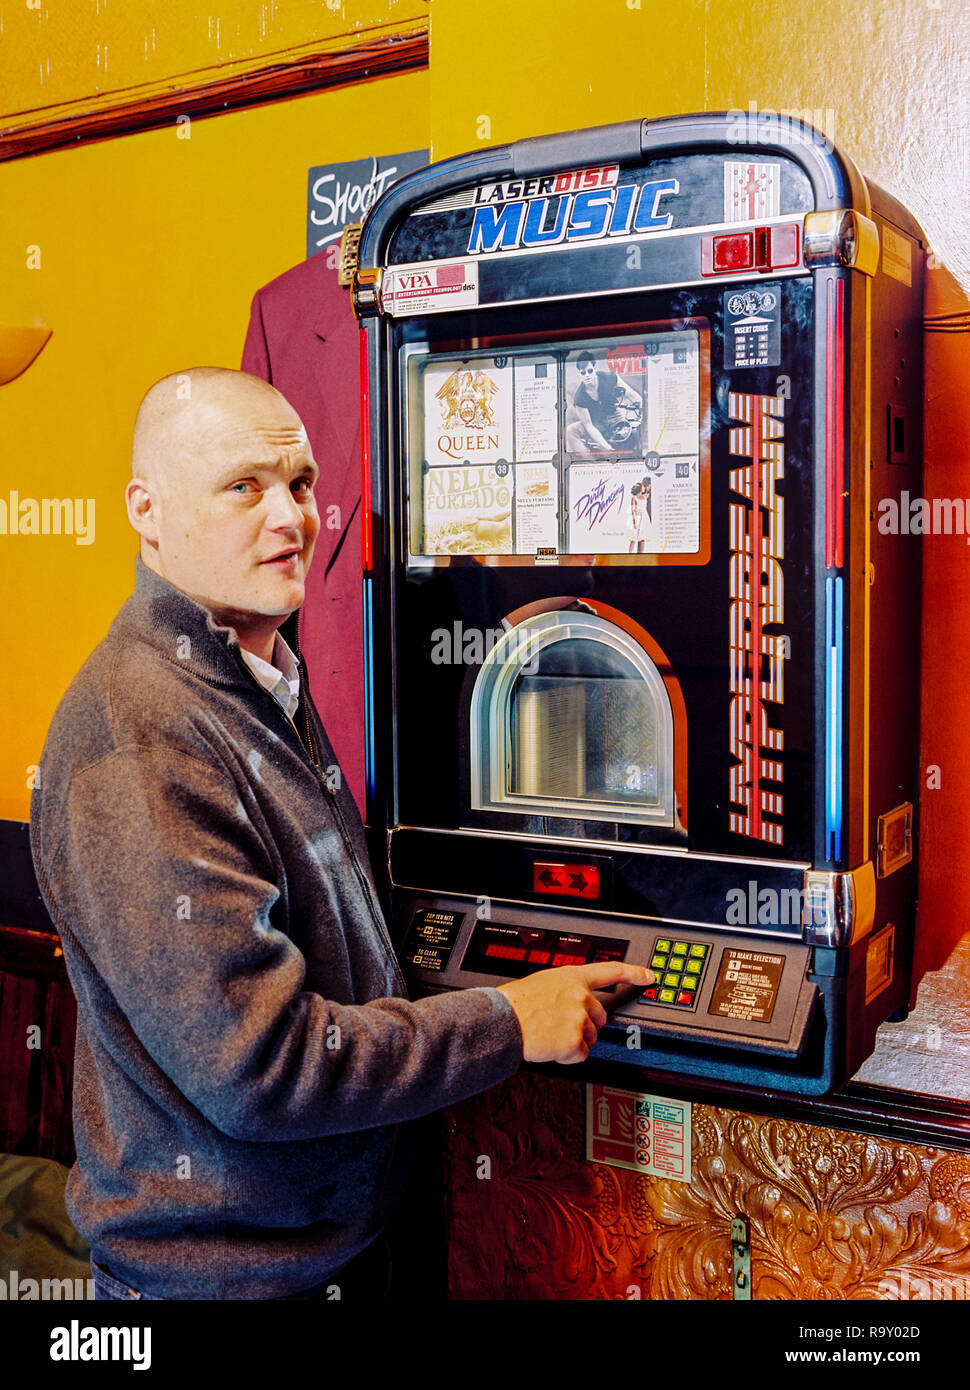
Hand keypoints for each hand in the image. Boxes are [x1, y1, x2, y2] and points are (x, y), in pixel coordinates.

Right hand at [497, 962, 653, 1064]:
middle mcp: (580, 995)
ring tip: (550, 1033)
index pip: (611, 971)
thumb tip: (575, 1002)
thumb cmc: (516, 1003)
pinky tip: (550, 1046)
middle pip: (600, 1017)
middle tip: (559, 1025)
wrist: (501, 1020)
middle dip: (585, 1025)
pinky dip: (567, 1056)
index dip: (633, 973)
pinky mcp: (574, 1041)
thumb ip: (565, 989)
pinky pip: (580, 1055)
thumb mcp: (543, 983)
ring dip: (574, 1041)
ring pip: (590, 1038)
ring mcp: (579, 1018)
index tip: (649, 976)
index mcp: (572, 977)